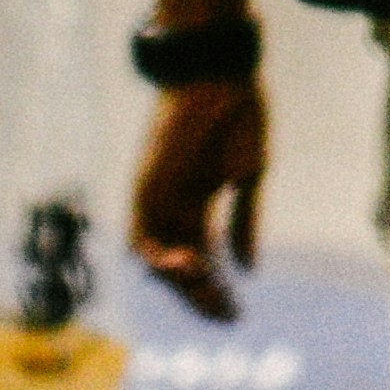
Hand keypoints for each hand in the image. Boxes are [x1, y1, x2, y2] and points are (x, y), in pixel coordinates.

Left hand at [131, 75, 269, 320]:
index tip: (236, 315)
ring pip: (156, 259)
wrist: (219, 74)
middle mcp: (173, 207)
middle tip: (226, 316)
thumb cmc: (239, 116)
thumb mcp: (249, 177)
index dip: (216, 290)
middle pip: (180, 267)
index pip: (203, 259)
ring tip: (207, 292)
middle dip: (201, 296)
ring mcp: (156, 198)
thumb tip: (248, 269)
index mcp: (199, 203)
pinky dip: (158, 257)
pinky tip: (187, 265)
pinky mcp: (143, 188)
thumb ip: (244, 222)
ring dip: (178, 282)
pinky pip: (140, 236)